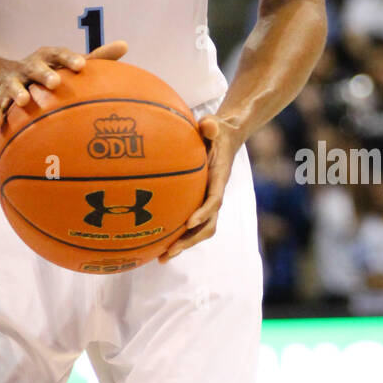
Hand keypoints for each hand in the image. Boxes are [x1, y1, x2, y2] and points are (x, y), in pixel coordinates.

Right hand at [0, 41, 128, 127]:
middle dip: (43, 74)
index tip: (81, 65)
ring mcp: (13, 80)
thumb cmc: (50, 71)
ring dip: (17, 92)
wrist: (8, 77)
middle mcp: (29, 66)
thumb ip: (97, 57)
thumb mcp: (69, 63)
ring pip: (13, 85)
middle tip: (54, 83)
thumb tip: (125, 45)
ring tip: (22, 101)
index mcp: (48, 57)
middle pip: (35, 67)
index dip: (69, 58)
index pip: (59, 54)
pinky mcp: (0, 96)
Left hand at [158, 115, 242, 261]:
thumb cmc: (217, 132)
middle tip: (171, 251)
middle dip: (190, 240)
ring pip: (200, 230)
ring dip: (183, 245)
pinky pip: (190, 224)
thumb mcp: (216, 125)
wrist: (226, 138)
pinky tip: (155, 244)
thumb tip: (208, 124)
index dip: (204, 212)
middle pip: (208, 225)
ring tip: (161, 258)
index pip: (214, 199)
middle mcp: (215, 194)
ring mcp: (208, 200)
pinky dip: (176, 235)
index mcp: (219, 178)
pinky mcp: (199, 203)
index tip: (189, 222)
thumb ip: (212, 126)